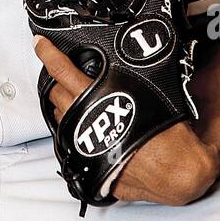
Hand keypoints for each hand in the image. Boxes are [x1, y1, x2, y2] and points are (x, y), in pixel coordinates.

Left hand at [34, 35, 219, 206]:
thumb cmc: (173, 137)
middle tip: (60, 72)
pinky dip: (70, 130)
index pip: (64, 71)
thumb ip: (146, 79)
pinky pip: (68, 143)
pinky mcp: (89, 165)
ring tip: (71, 98)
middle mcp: (88, 123)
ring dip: (61, 106)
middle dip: (55, 82)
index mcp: (103, 100)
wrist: (179, 176)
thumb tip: (154, 62)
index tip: (40, 43)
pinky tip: (80, 125)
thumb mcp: (160, 95)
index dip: (49, 55)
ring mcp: (85, 146)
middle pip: (56, 95)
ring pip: (59, 119)